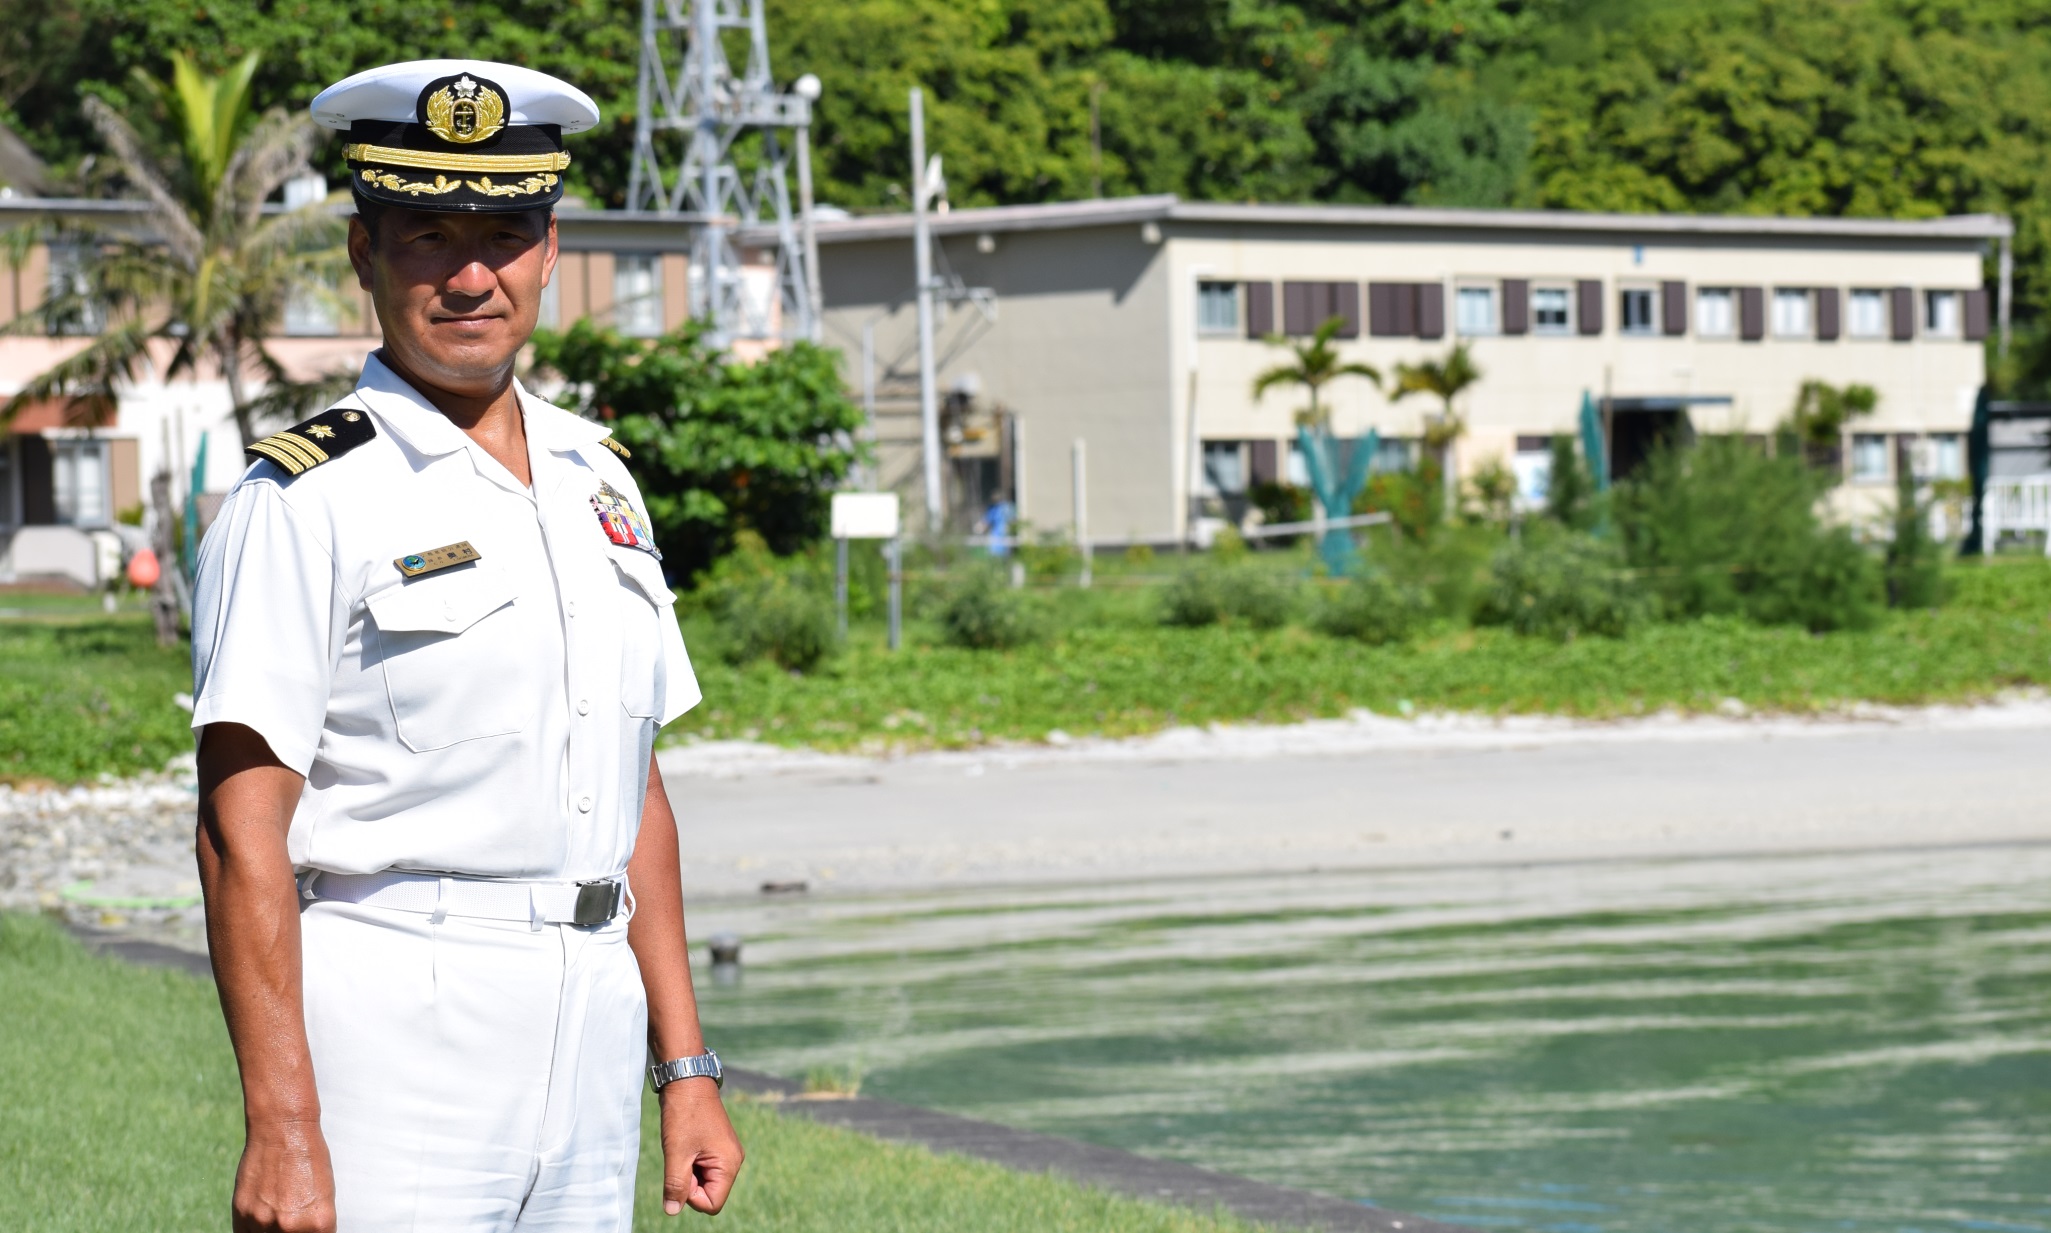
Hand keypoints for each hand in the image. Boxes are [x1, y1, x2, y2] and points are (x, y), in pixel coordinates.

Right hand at [232, 1117, 336, 1231]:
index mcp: (320, 1222)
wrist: (283, 1130)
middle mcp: (292, 1227)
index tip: (309, 1229)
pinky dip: (255, 1230)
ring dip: (273, 1231)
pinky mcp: (242, 1215)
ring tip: (278, 1211)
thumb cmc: (309, 1157)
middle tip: (291, 1219)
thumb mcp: (324, 1195)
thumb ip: (313, 1224)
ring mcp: (264, 1222)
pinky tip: (262, 1220)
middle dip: (294, 1232)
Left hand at [657, 1080, 743, 1215]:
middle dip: (689, 1184)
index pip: (712, 1204)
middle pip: (710, 1193)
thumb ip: (675, 1185)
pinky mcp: (717, 1145)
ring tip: (682, 1148)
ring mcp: (726, 1152)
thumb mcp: (676, 1153)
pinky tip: (684, 1144)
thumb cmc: (684, 1114)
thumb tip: (672, 1211)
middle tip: (680, 1158)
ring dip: (688, 1172)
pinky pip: (704, 1167)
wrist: (687, 1079)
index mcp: (729, 1164)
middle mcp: (733, 1160)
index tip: (681, 1171)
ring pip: (704, 1180)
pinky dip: (690, 1162)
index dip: (691, 1196)